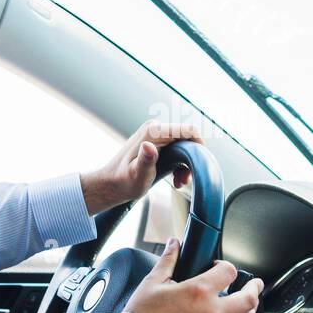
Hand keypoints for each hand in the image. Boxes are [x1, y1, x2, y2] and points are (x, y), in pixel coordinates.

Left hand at [80, 121, 202, 215]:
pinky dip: (179, 163)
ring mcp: (156, 133)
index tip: (201, 165)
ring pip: (184, 145)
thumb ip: (145, 161)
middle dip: (192, 159)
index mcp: (154, 132)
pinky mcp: (156, 140)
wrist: (111, 184)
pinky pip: (177, 148)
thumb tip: (149, 146)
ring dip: (186, 164)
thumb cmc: (123, 182)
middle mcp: (156, 128)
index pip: (189, 130)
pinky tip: (175, 179)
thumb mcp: (137, 175)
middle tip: (184, 180)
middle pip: (188, 138)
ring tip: (179, 182)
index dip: (201, 146)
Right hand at [125, 238, 263, 312]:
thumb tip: (173, 244)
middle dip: (255, 288)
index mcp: (199, 291)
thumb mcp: (152, 284)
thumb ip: (168, 261)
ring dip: (249, 311)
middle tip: (256, 284)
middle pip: (249, 298)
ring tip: (249, 306)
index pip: (229, 272)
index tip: (220, 269)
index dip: (226, 267)